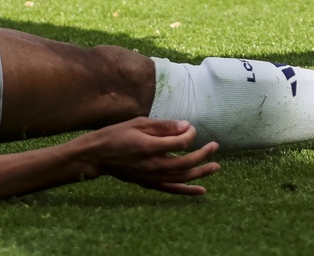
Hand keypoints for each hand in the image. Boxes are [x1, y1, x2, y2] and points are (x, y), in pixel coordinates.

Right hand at [73, 118, 219, 195]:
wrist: (97, 155)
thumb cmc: (117, 134)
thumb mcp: (139, 123)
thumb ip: (164, 126)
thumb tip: (186, 125)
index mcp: (151, 147)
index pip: (180, 143)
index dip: (190, 134)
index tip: (190, 128)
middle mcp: (153, 165)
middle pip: (186, 163)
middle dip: (203, 154)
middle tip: (215, 146)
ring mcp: (151, 177)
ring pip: (182, 177)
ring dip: (201, 172)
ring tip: (215, 166)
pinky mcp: (149, 183)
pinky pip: (172, 189)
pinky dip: (187, 190)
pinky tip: (201, 191)